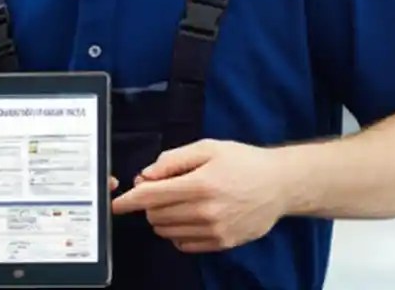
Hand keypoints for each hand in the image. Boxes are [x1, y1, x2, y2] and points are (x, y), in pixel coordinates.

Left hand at [110, 139, 292, 252]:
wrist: (280, 185)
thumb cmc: (242, 162)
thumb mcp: (207, 148)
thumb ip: (172, 160)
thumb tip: (145, 176)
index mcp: (200, 184)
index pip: (151, 197)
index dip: (128, 201)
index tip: (115, 205)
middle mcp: (206, 211)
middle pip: (155, 215)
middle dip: (150, 203)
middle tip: (162, 190)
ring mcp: (215, 230)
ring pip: (166, 231)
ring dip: (162, 218)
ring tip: (179, 201)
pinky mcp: (223, 243)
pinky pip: (184, 245)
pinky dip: (177, 233)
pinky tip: (188, 217)